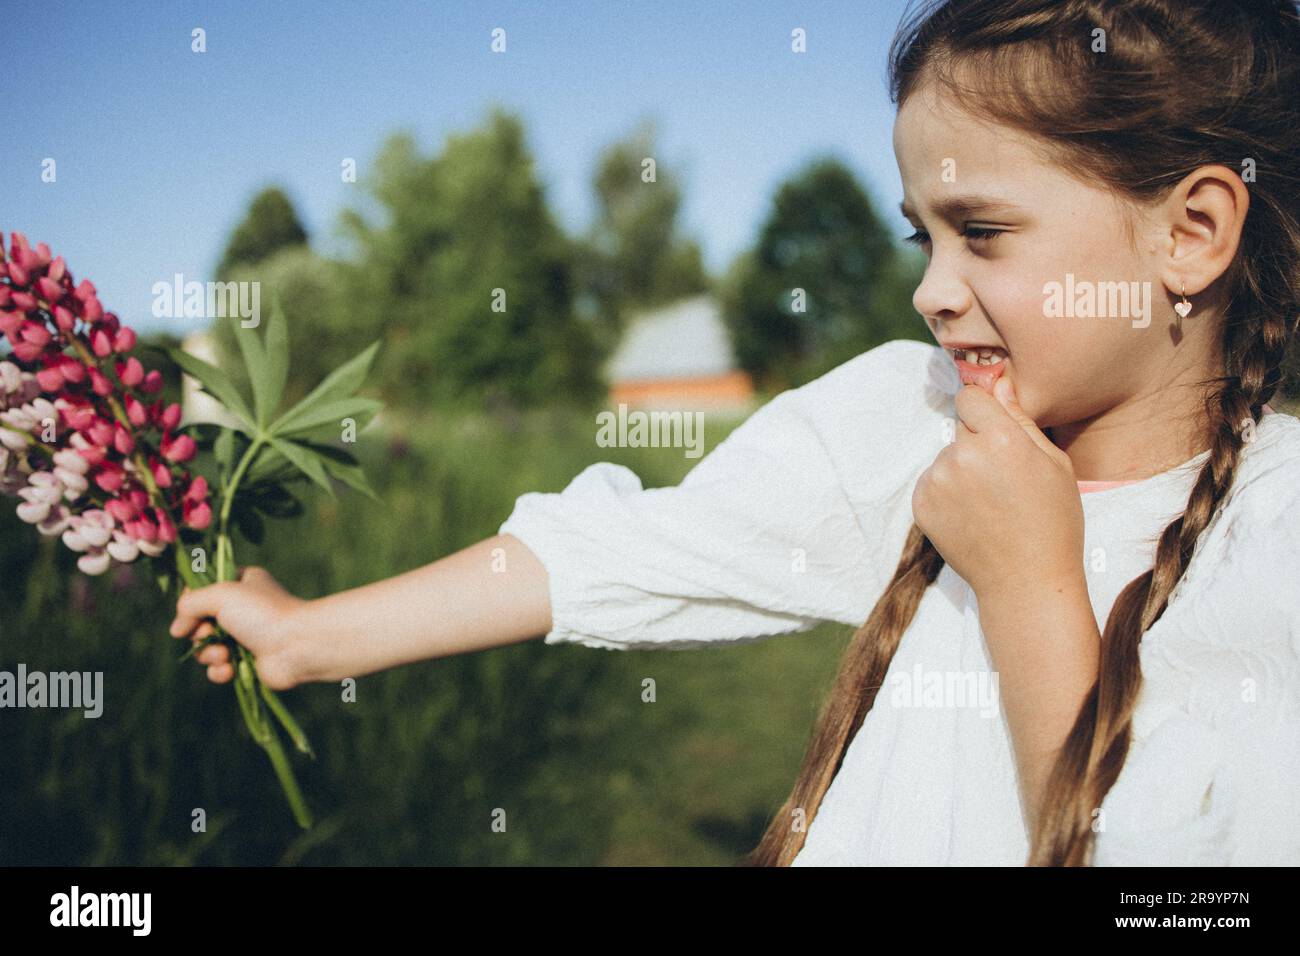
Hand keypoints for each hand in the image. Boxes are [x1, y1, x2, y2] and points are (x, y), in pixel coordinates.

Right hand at [169, 566, 307, 689]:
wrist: (297, 645)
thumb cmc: (262, 613)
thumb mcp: (220, 594)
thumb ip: (190, 604)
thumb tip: (176, 630)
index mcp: (242, 583)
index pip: (203, 591)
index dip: (191, 604)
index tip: (188, 613)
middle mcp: (243, 609)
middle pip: (200, 622)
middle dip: (198, 633)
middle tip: (207, 634)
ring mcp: (246, 636)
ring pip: (206, 648)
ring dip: (208, 654)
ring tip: (224, 654)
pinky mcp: (248, 662)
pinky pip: (219, 668)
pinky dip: (219, 670)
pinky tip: (229, 669)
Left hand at [912, 377, 1084, 602]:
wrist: (1025, 581)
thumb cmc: (1052, 522)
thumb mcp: (1054, 464)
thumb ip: (1021, 421)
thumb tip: (997, 384)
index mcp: (1000, 439)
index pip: (971, 398)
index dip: (984, 413)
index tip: (995, 431)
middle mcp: (962, 455)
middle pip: (961, 431)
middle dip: (977, 445)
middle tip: (1002, 481)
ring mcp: (937, 480)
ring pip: (946, 458)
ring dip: (961, 472)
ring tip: (989, 505)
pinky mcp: (921, 504)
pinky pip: (932, 483)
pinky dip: (946, 494)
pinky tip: (971, 517)